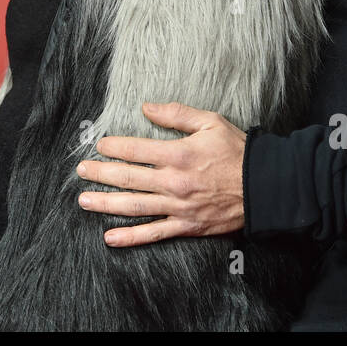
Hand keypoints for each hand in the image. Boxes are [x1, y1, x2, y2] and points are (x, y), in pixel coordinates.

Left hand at [75, 102, 246, 246]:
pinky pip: (153, 234)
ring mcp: (178, 206)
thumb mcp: (210, 122)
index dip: (113, 146)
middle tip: (81, 171)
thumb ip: (176, 114)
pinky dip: (130, 238)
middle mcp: (173, 181)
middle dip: (100, 173)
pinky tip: (109, 237)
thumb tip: (146, 108)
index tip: (99, 145)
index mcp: (177, 154)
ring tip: (83, 200)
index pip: (134, 149)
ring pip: (133, 206)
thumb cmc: (238, 151)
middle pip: (127, 178)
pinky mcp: (186, 225)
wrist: (265, 186)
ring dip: (105, 203)